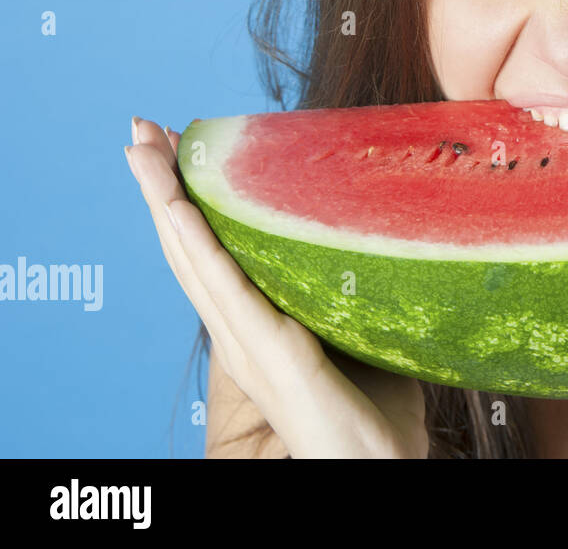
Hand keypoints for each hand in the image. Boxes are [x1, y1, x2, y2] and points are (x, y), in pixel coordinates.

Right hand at [124, 116, 428, 457]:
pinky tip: (174, 206)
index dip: (193, 201)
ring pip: (194, 258)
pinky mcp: (269, 355)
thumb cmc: (377, 417)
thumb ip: (359, 295)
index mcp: (263, 325)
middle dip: (165, 184)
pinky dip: (193, 243)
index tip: (182, 147)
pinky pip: (224, 290)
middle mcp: (245, 331)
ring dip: (164, 197)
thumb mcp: (361, 337)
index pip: (218, 252)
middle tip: (144, 128)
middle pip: (192, 246)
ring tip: (142, 146)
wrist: (378, 473)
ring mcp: (250, 344)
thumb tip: (390, 236)